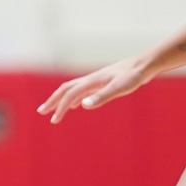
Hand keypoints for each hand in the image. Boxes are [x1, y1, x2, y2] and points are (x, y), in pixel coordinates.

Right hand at [38, 55, 152, 123]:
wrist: (144, 65)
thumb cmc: (133, 76)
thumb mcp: (119, 88)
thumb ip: (101, 97)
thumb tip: (83, 105)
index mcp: (91, 81)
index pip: (70, 95)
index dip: (60, 108)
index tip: (54, 120)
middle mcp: (90, 79)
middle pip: (65, 89)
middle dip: (53, 101)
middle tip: (41, 112)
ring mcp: (95, 80)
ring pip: (72, 89)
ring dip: (61, 99)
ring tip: (54, 109)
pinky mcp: (102, 82)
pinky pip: (82, 90)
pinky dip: (75, 98)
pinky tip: (78, 104)